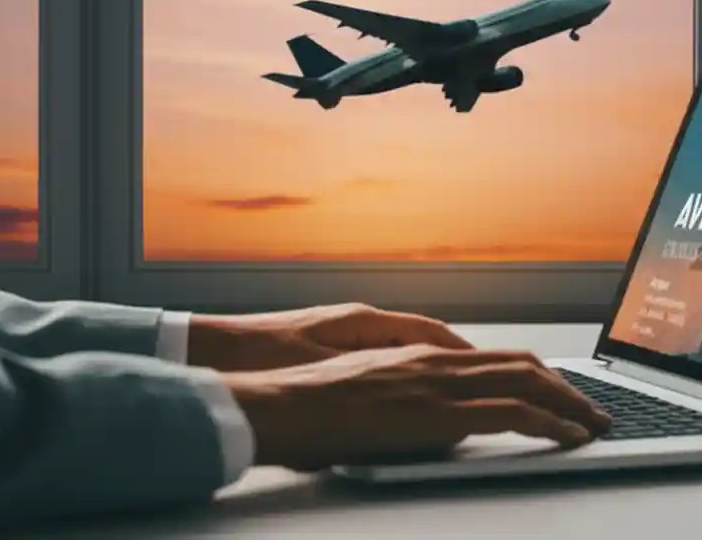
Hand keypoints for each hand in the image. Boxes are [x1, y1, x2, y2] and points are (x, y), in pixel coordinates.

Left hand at [188, 302, 472, 371]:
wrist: (214, 347)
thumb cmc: (261, 354)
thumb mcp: (321, 368)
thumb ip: (367, 373)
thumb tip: (407, 378)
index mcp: (362, 320)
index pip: (427, 331)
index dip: (461, 349)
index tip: (487, 365)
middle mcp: (357, 319)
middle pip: (420, 335)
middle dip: (454, 354)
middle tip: (484, 373)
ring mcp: (343, 328)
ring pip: (401, 342)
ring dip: (428, 359)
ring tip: (454, 379)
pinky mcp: (328, 341)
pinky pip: (379, 351)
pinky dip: (401, 364)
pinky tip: (406, 383)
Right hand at [224, 344, 611, 469]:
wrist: (282, 404)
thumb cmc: (310, 406)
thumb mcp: (367, 393)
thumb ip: (407, 401)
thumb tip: (438, 427)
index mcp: (419, 354)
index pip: (493, 357)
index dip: (532, 373)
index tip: (555, 389)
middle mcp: (438, 360)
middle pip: (521, 363)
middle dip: (562, 385)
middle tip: (589, 406)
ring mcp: (442, 382)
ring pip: (527, 380)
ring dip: (568, 401)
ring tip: (593, 421)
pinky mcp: (441, 411)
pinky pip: (513, 412)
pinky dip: (551, 421)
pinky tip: (569, 435)